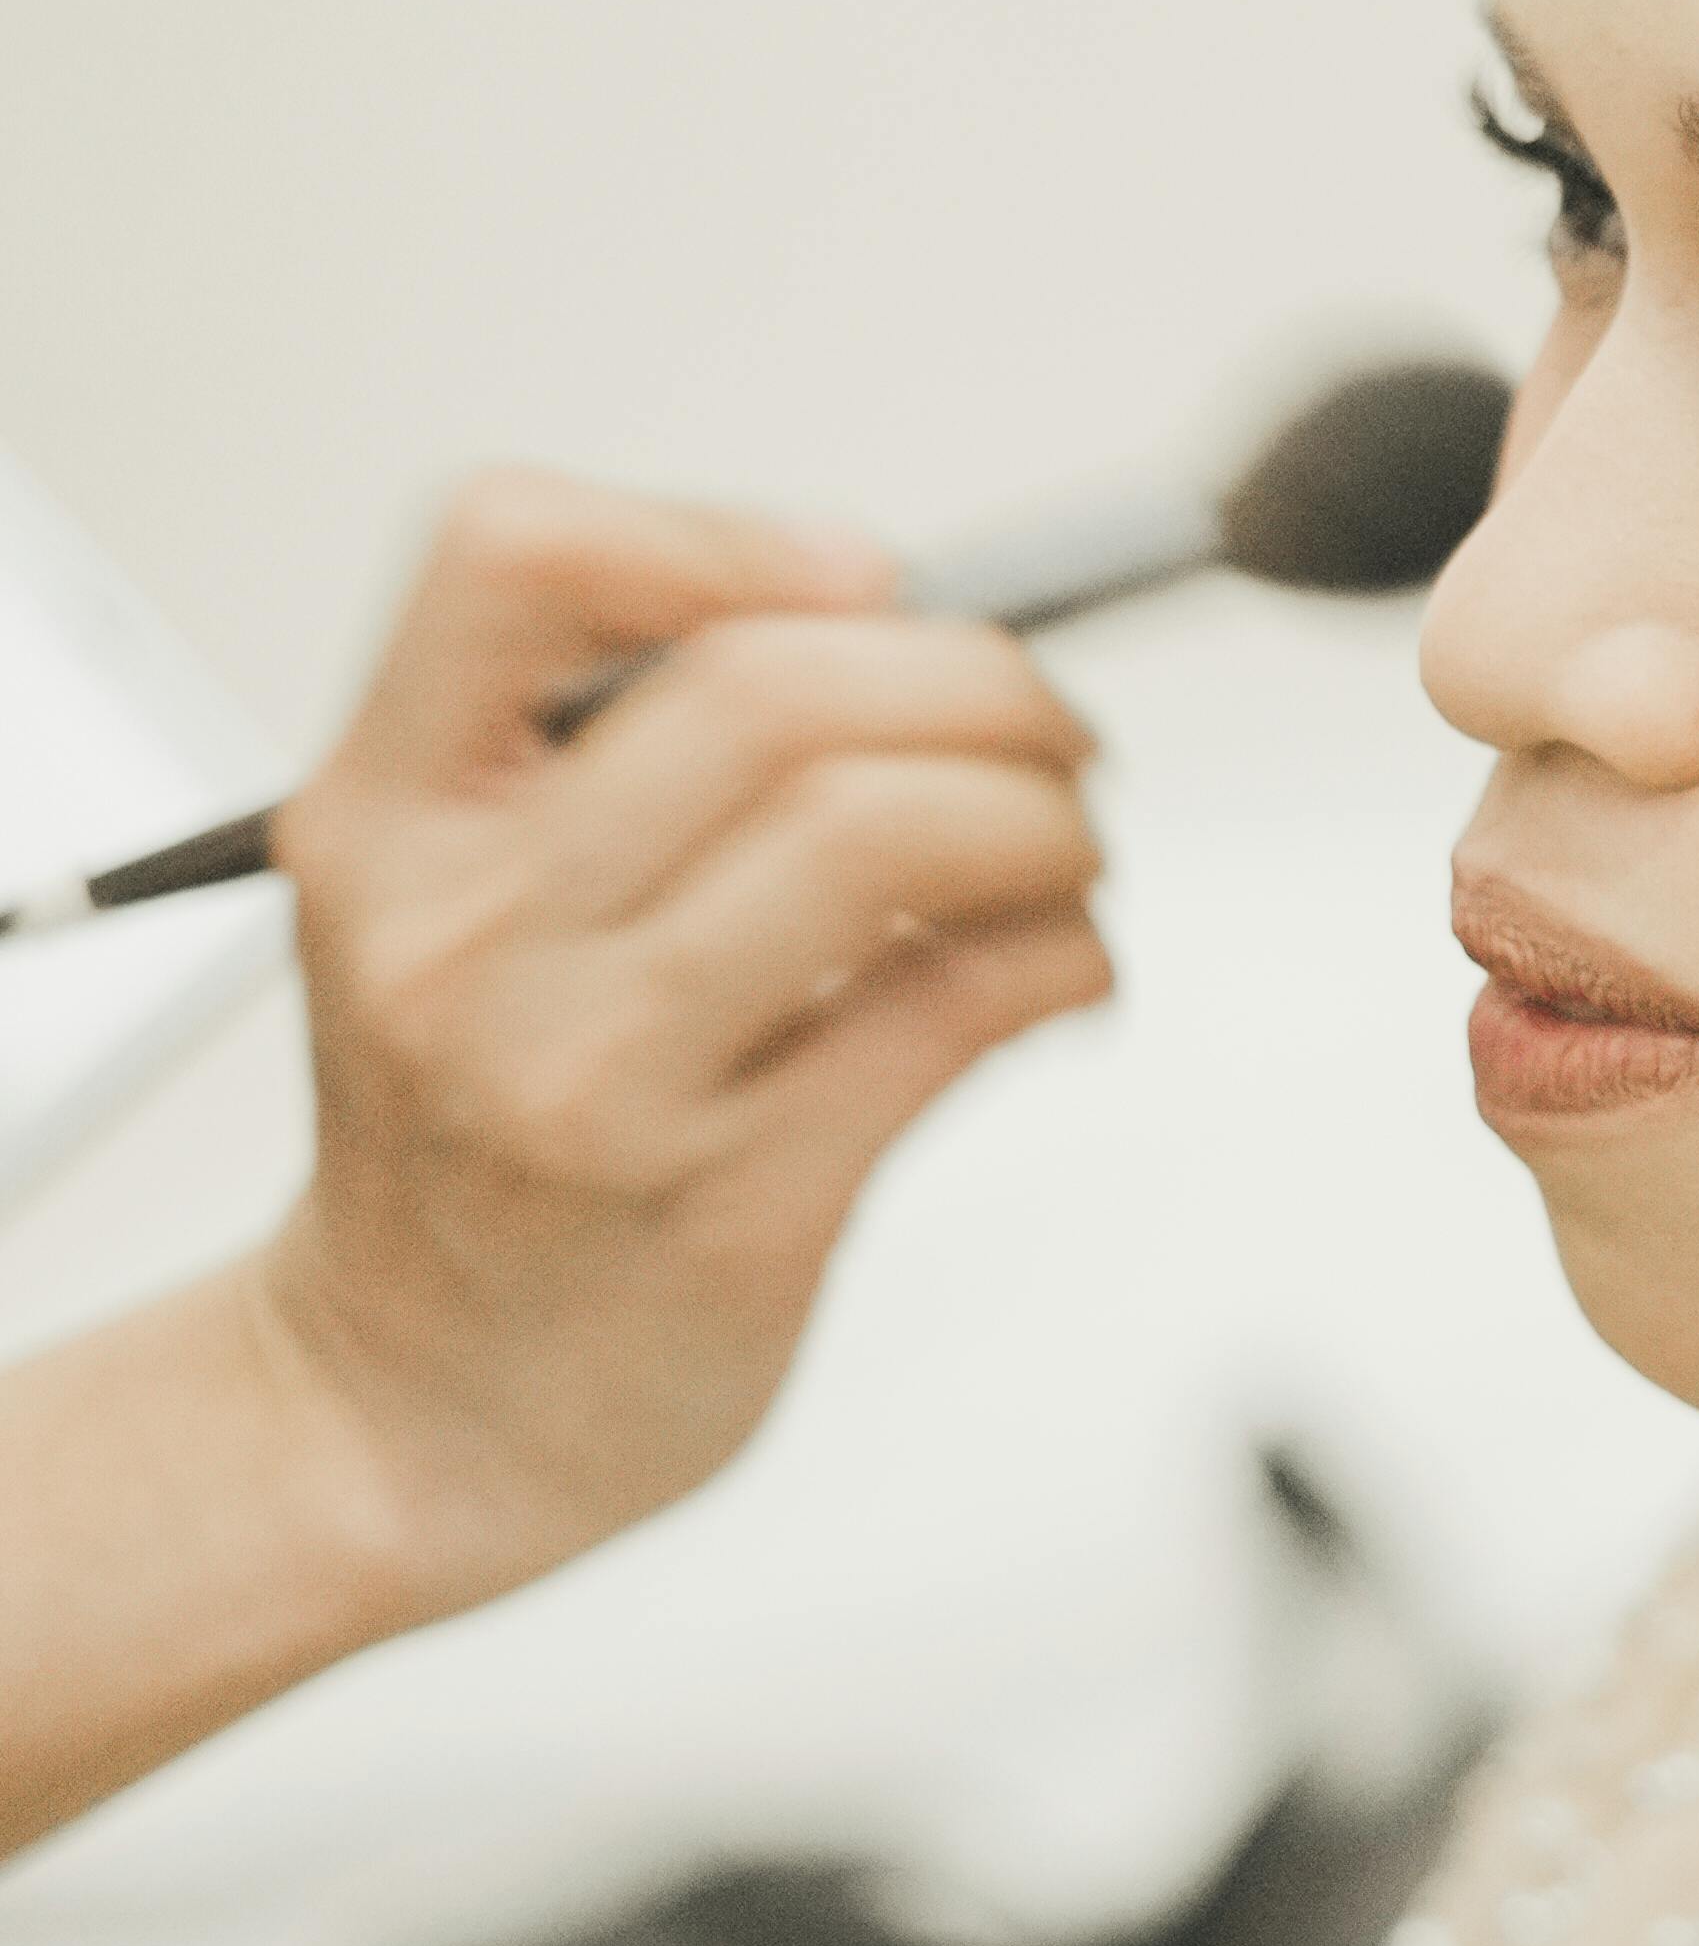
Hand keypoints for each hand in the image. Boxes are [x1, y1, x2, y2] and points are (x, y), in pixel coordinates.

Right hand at [247, 469, 1114, 1614]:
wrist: (401, 1410)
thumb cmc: (467, 1132)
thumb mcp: (446, 904)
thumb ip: (609, 753)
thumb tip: (902, 617)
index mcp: (386, 822)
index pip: (514, 557)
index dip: (726, 535)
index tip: (866, 582)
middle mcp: (469, 940)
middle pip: (767, 691)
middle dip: (972, 677)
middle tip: (1046, 723)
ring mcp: (595, 1083)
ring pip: (878, 837)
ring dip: (1039, 816)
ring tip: (1065, 842)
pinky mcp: (734, 1209)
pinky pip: (955, 1013)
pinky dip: (1065, 953)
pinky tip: (1065, 965)